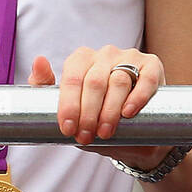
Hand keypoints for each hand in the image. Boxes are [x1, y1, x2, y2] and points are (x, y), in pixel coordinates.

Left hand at [27, 44, 172, 170]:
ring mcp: (130, 57)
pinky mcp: (152, 65)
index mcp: (81, 59)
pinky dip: (137, 96)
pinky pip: (145, 78)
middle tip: (86, 137)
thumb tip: (38, 60)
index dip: (69, 105)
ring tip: (105, 132)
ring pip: (118, 81)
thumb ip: (45, 86)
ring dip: (110, 110)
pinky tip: (128, 112)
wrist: (135, 133)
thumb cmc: (96, 116)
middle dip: (88, 112)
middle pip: (94, 81)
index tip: (67, 129)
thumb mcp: (69, 107)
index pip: (72, 78)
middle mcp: (105, 54)